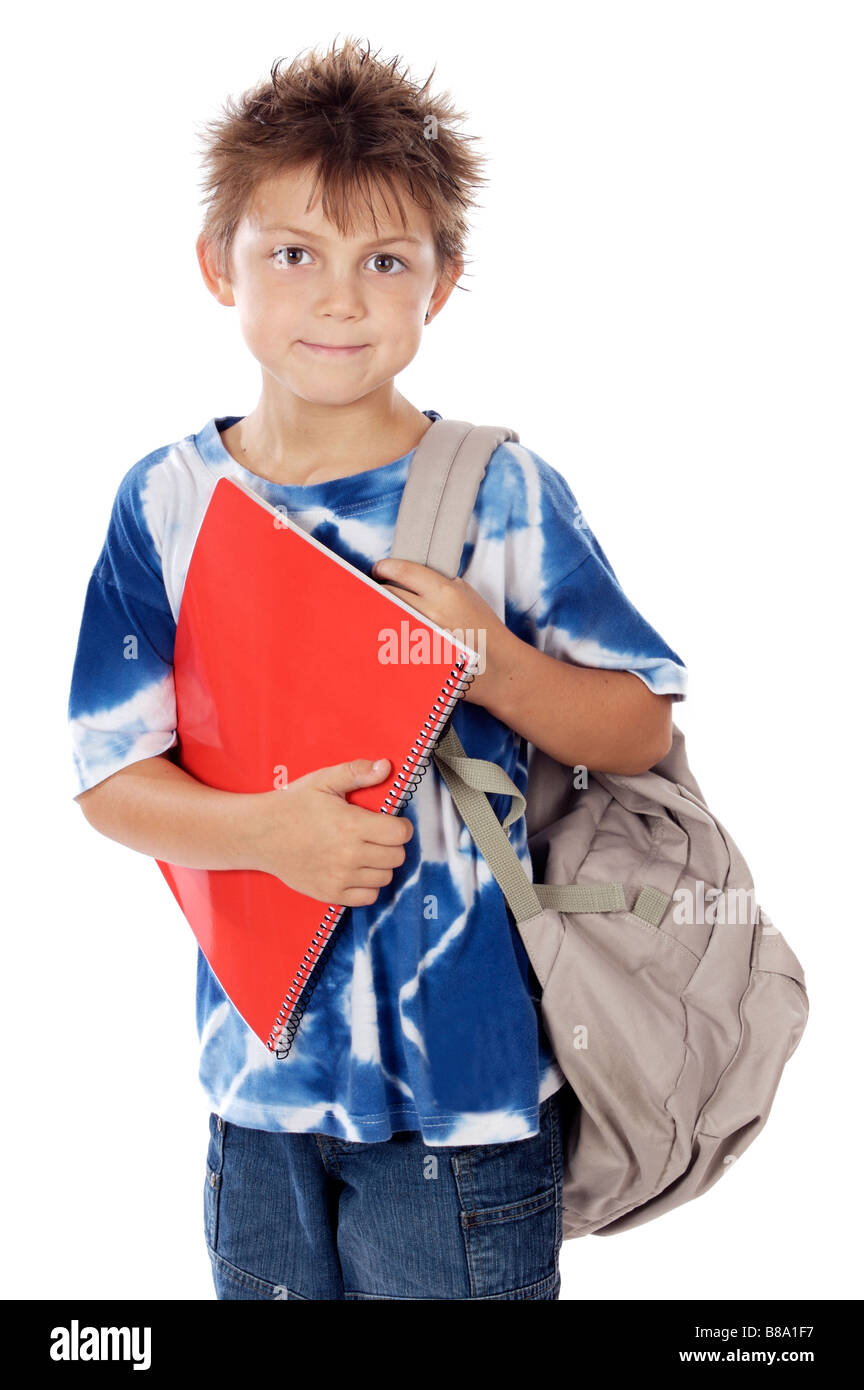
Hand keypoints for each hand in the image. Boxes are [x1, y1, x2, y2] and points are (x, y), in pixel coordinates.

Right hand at [246, 758, 412, 906]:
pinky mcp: (330, 894)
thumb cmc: (292, 805)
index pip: (401, 834)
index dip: (401, 826)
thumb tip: (386, 766)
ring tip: (366, 852)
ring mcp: (340, 878)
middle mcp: (349, 855)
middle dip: (392, 844)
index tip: (391, 823)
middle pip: (397, 857)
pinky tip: (356, 870)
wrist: (259, 834)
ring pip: (385, 877)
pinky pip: (368, 897)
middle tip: (377, 836)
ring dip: (381, 865)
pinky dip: (368, 885)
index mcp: (351, 825)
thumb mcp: (323, 781)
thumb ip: (356, 772)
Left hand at [370, 557, 514, 706]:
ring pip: (385, 617)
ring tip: (385, 613)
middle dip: (379, 590)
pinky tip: (393, 635)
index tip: (379, 569)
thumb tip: (408, 576)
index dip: (384, 567)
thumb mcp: (467, 595)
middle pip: (387, 594)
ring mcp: (421, 638)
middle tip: (378, 591)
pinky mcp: (417, 659)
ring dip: (381, 613)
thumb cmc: (484, 629)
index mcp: (445, 593)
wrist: (499, 667)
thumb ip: (439, 583)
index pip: (402, 571)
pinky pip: (392, 642)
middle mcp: (431, 614)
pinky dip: (389, 636)